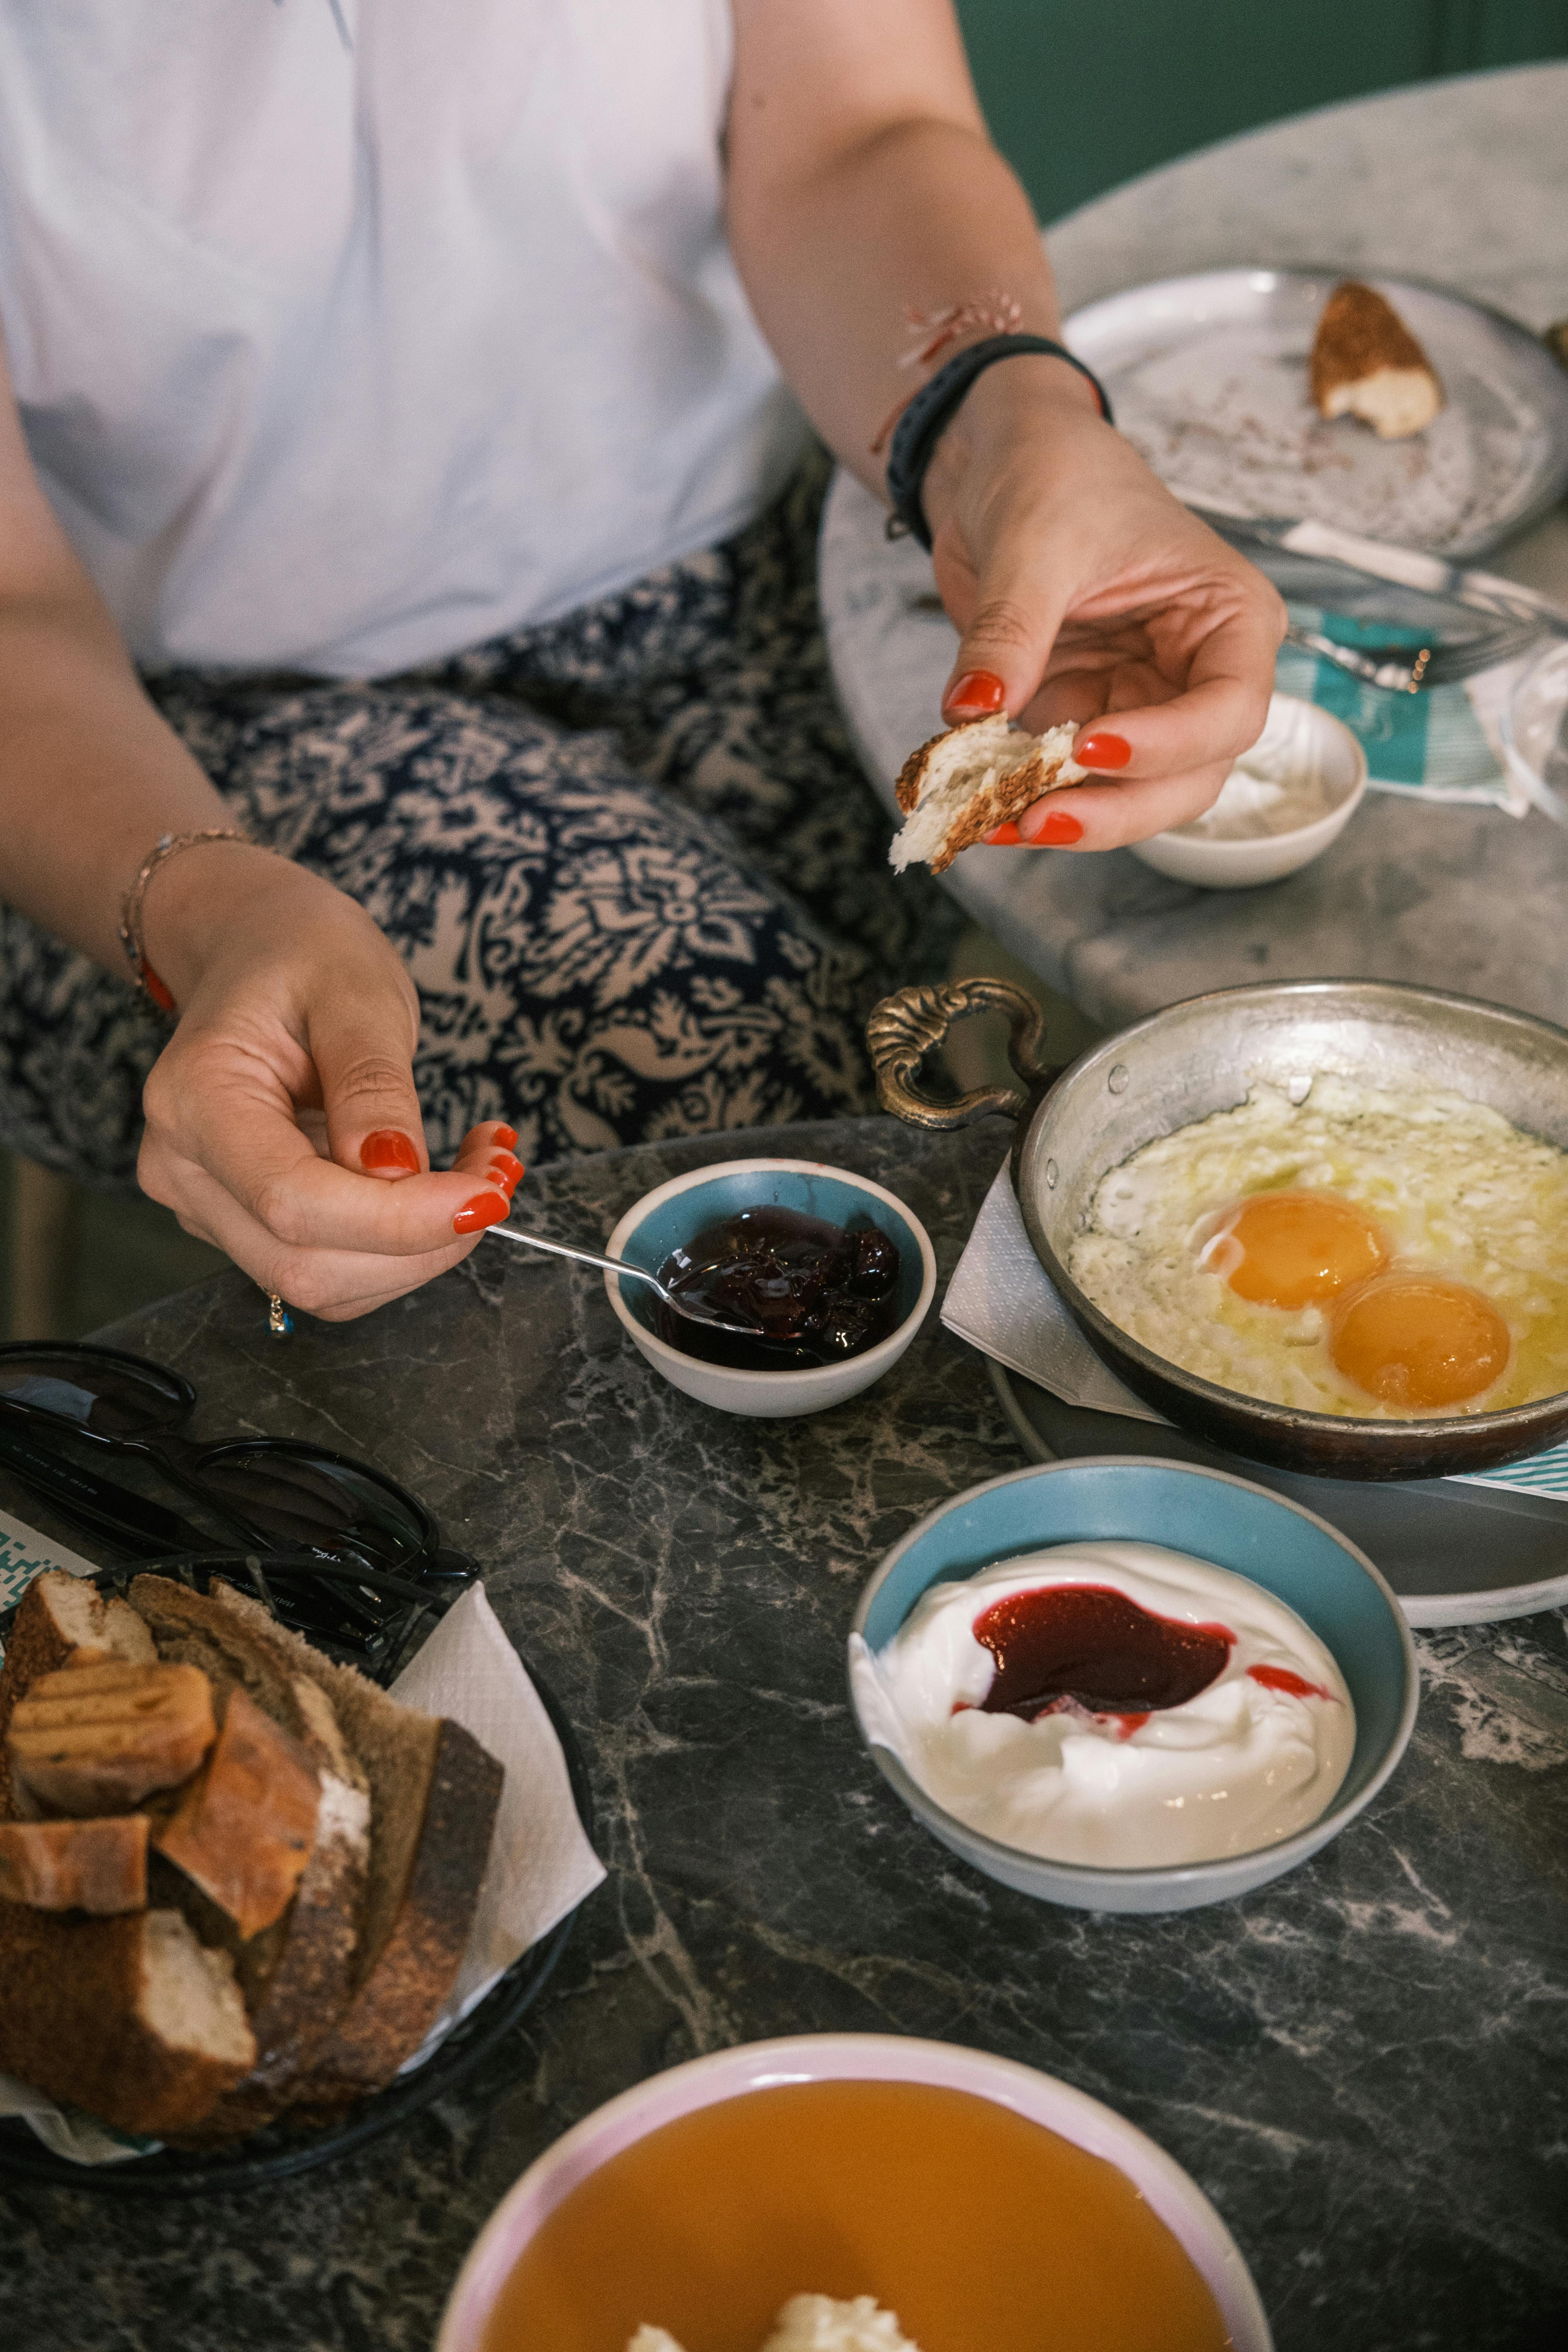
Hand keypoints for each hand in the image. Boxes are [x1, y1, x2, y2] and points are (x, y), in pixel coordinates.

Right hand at [136, 847, 520, 1319]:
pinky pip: (335, 1267)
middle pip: (307, 1262)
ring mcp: (208, 1204)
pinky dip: (404, 1246)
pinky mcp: (247, 1223)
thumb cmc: (301, 954)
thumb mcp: (354, 991)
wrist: (256, 949)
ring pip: (326, 1284)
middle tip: (500, 1174)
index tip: (488, 1195)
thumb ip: (372, 1085)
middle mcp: (184, 1168)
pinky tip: (441, 1187)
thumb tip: (397, 1172)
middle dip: (423, 1241)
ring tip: (479, 1171)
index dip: (399, 1219)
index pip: (293, 1201)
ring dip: (423, 1250)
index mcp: (196, 1099)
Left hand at [921, 356, 1286, 848]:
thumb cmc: (1055, 472)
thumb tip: (972, 710)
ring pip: (1130, 797)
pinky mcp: (1079, 717)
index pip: (1229, 710)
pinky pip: (1063, 781)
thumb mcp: (1033, 542)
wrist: (1004, 459)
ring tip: (992, 824)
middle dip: (1114, 810)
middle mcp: (1197, 674)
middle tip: (1034, 819)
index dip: (1167, 745)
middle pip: (1187, 778)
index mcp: (1228, 618)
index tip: (1089, 747)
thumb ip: (1010, 632)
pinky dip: (1022, 799)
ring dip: (1066, 819)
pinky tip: (976, 810)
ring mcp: (1140, 705)